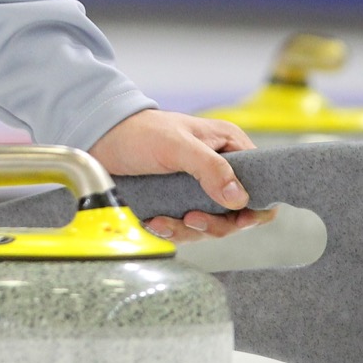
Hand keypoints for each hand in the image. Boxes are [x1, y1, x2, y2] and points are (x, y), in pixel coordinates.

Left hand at [89, 108, 268, 239]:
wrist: (100, 138)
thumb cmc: (139, 131)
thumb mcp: (176, 145)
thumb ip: (210, 167)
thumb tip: (239, 198)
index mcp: (230, 146)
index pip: (262, 184)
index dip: (254, 208)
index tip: (236, 219)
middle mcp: (220, 168)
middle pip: (238, 213)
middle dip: (215, 224)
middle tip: (190, 219)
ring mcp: (200, 187)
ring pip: (212, 225)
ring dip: (189, 230)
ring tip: (163, 221)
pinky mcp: (180, 201)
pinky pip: (188, 228)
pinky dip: (173, 230)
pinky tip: (154, 222)